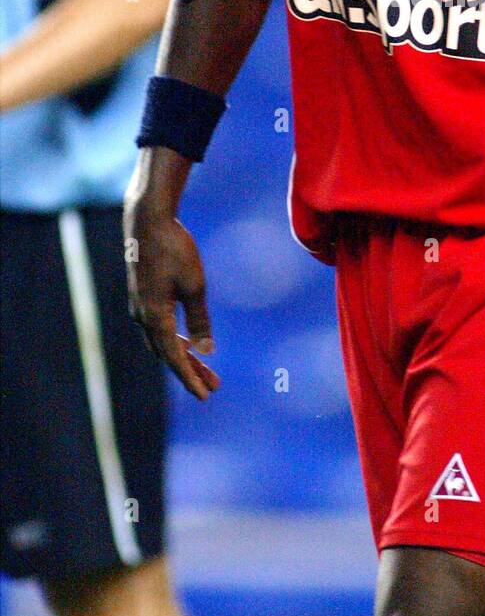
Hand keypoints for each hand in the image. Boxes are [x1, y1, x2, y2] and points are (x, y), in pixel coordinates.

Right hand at [124, 198, 219, 400]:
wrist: (147, 220)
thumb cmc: (174, 250)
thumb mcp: (195, 285)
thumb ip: (200, 319)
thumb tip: (205, 350)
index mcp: (154, 317)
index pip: (174, 358)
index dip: (190, 378)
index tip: (206, 395)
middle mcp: (142, 316)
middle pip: (167, 353)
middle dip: (190, 370)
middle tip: (214, 385)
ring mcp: (139, 306)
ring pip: (161, 341)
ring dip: (182, 355)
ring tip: (204, 366)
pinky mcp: (141, 295)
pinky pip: (157, 327)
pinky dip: (172, 338)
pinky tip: (187, 339)